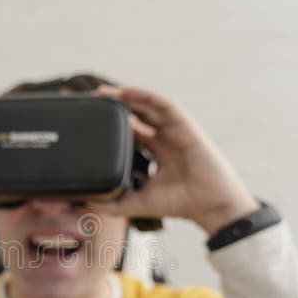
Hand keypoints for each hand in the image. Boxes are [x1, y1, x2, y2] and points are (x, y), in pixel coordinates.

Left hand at [93, 85, 259, 234]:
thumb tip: (89, 203)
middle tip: (91, 102)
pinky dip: (146, 96)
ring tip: (104, 94)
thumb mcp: (138, 203)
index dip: (112, 124)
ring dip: (127, 96)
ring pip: (148, 105)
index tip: (89, 120)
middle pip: (137, 114)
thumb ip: (114, 203)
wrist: (209, 206)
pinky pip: (164, 104)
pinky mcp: (185, 125)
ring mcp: (175, 130)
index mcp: (156, 151)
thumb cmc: (181, 203)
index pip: (132, 130)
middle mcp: (165, 137)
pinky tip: (126, 92)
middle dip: (115, 106)